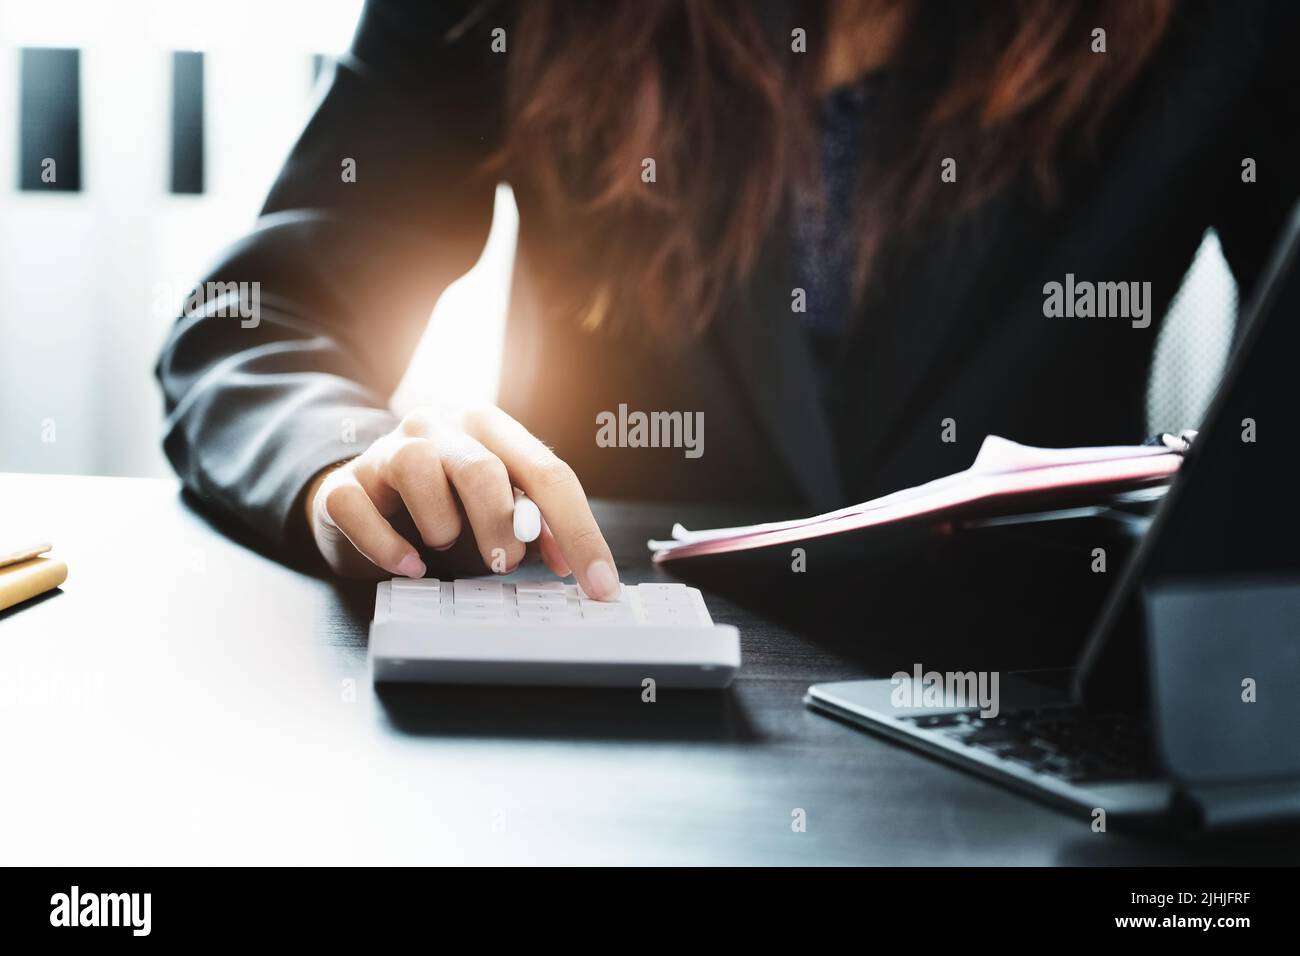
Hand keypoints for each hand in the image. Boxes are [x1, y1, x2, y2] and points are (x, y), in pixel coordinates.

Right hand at [304, 405, 620, 598]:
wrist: (362, 499)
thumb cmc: (442, 507)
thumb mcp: (495, 514)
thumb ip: (534, 527)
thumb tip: (568, 561)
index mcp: (490, 430)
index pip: (548, 473)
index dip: (579, 533)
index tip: (601, 585)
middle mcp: (440, 428)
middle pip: (482, 467)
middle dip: (501, 524)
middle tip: (504, 563)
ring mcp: (386, 451)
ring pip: (417, 468)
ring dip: (440, 524)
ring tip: (443, 548)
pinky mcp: (344, 484)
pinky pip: (359, 507)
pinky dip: (386, 544)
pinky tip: (408, 566)